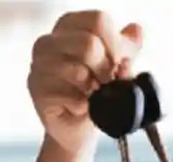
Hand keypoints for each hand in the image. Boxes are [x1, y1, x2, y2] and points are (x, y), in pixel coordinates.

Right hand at [28, 10, 143, 153]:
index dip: (116, 44)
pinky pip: (69, 95)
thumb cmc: (95, 93)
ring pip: (78, 72)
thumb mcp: (117, 67)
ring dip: (95, 90)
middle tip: (106, 83)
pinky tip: (80, 107)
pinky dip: (83, 106)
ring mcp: (39, 65)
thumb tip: (136, 30)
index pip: (98, 21)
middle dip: (106, 70)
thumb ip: (126, 48)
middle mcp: (49, 41)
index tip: (120, 62)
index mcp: (70, 26)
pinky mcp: (36, 89)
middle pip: (89, 44)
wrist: (79, 128)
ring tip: (92, 95)